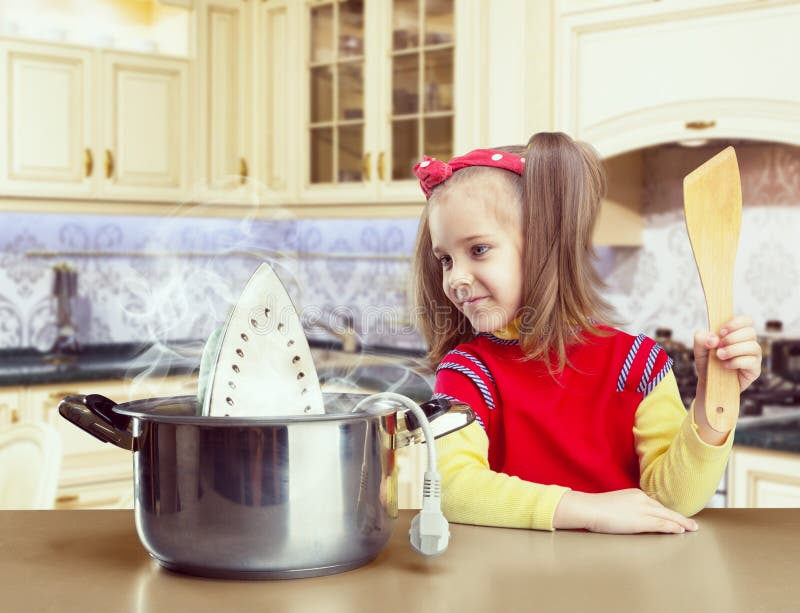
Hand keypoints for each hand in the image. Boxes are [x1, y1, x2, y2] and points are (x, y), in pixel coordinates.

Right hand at [553, 489, 698, 533]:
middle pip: (665, 509)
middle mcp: (641, 499)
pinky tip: (681, 530)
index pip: (655, 504)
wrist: (588, 508)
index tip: (676, 517)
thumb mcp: (614, 504)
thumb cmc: (595, 508)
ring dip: (681, 523)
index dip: (667, 512)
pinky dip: (672, 527)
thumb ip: (625, 508)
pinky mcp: (640, 521)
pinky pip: (661, 524)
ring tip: (692, 528)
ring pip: (667, 516)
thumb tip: (628, 515)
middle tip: (693, 524)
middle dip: (680, 517)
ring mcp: (641, 509)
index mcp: (634, 494)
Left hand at [693, 315, 761, 392]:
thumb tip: (713, 338)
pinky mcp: (755, 369)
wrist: (708, 382)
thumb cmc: (707, 362)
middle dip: (732, 338)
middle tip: (719, 347)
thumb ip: (701, 338)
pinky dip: (736, 362)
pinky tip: (726, 365)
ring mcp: (753, 356)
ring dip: (733, 350)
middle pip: (750, 332)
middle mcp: (748, 342)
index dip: (736, 323)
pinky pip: (751, 361)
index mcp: (737, 333)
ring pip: (752, 346)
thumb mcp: (699, 349)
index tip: (722, 331)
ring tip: (720, 356)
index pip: (746, 320)